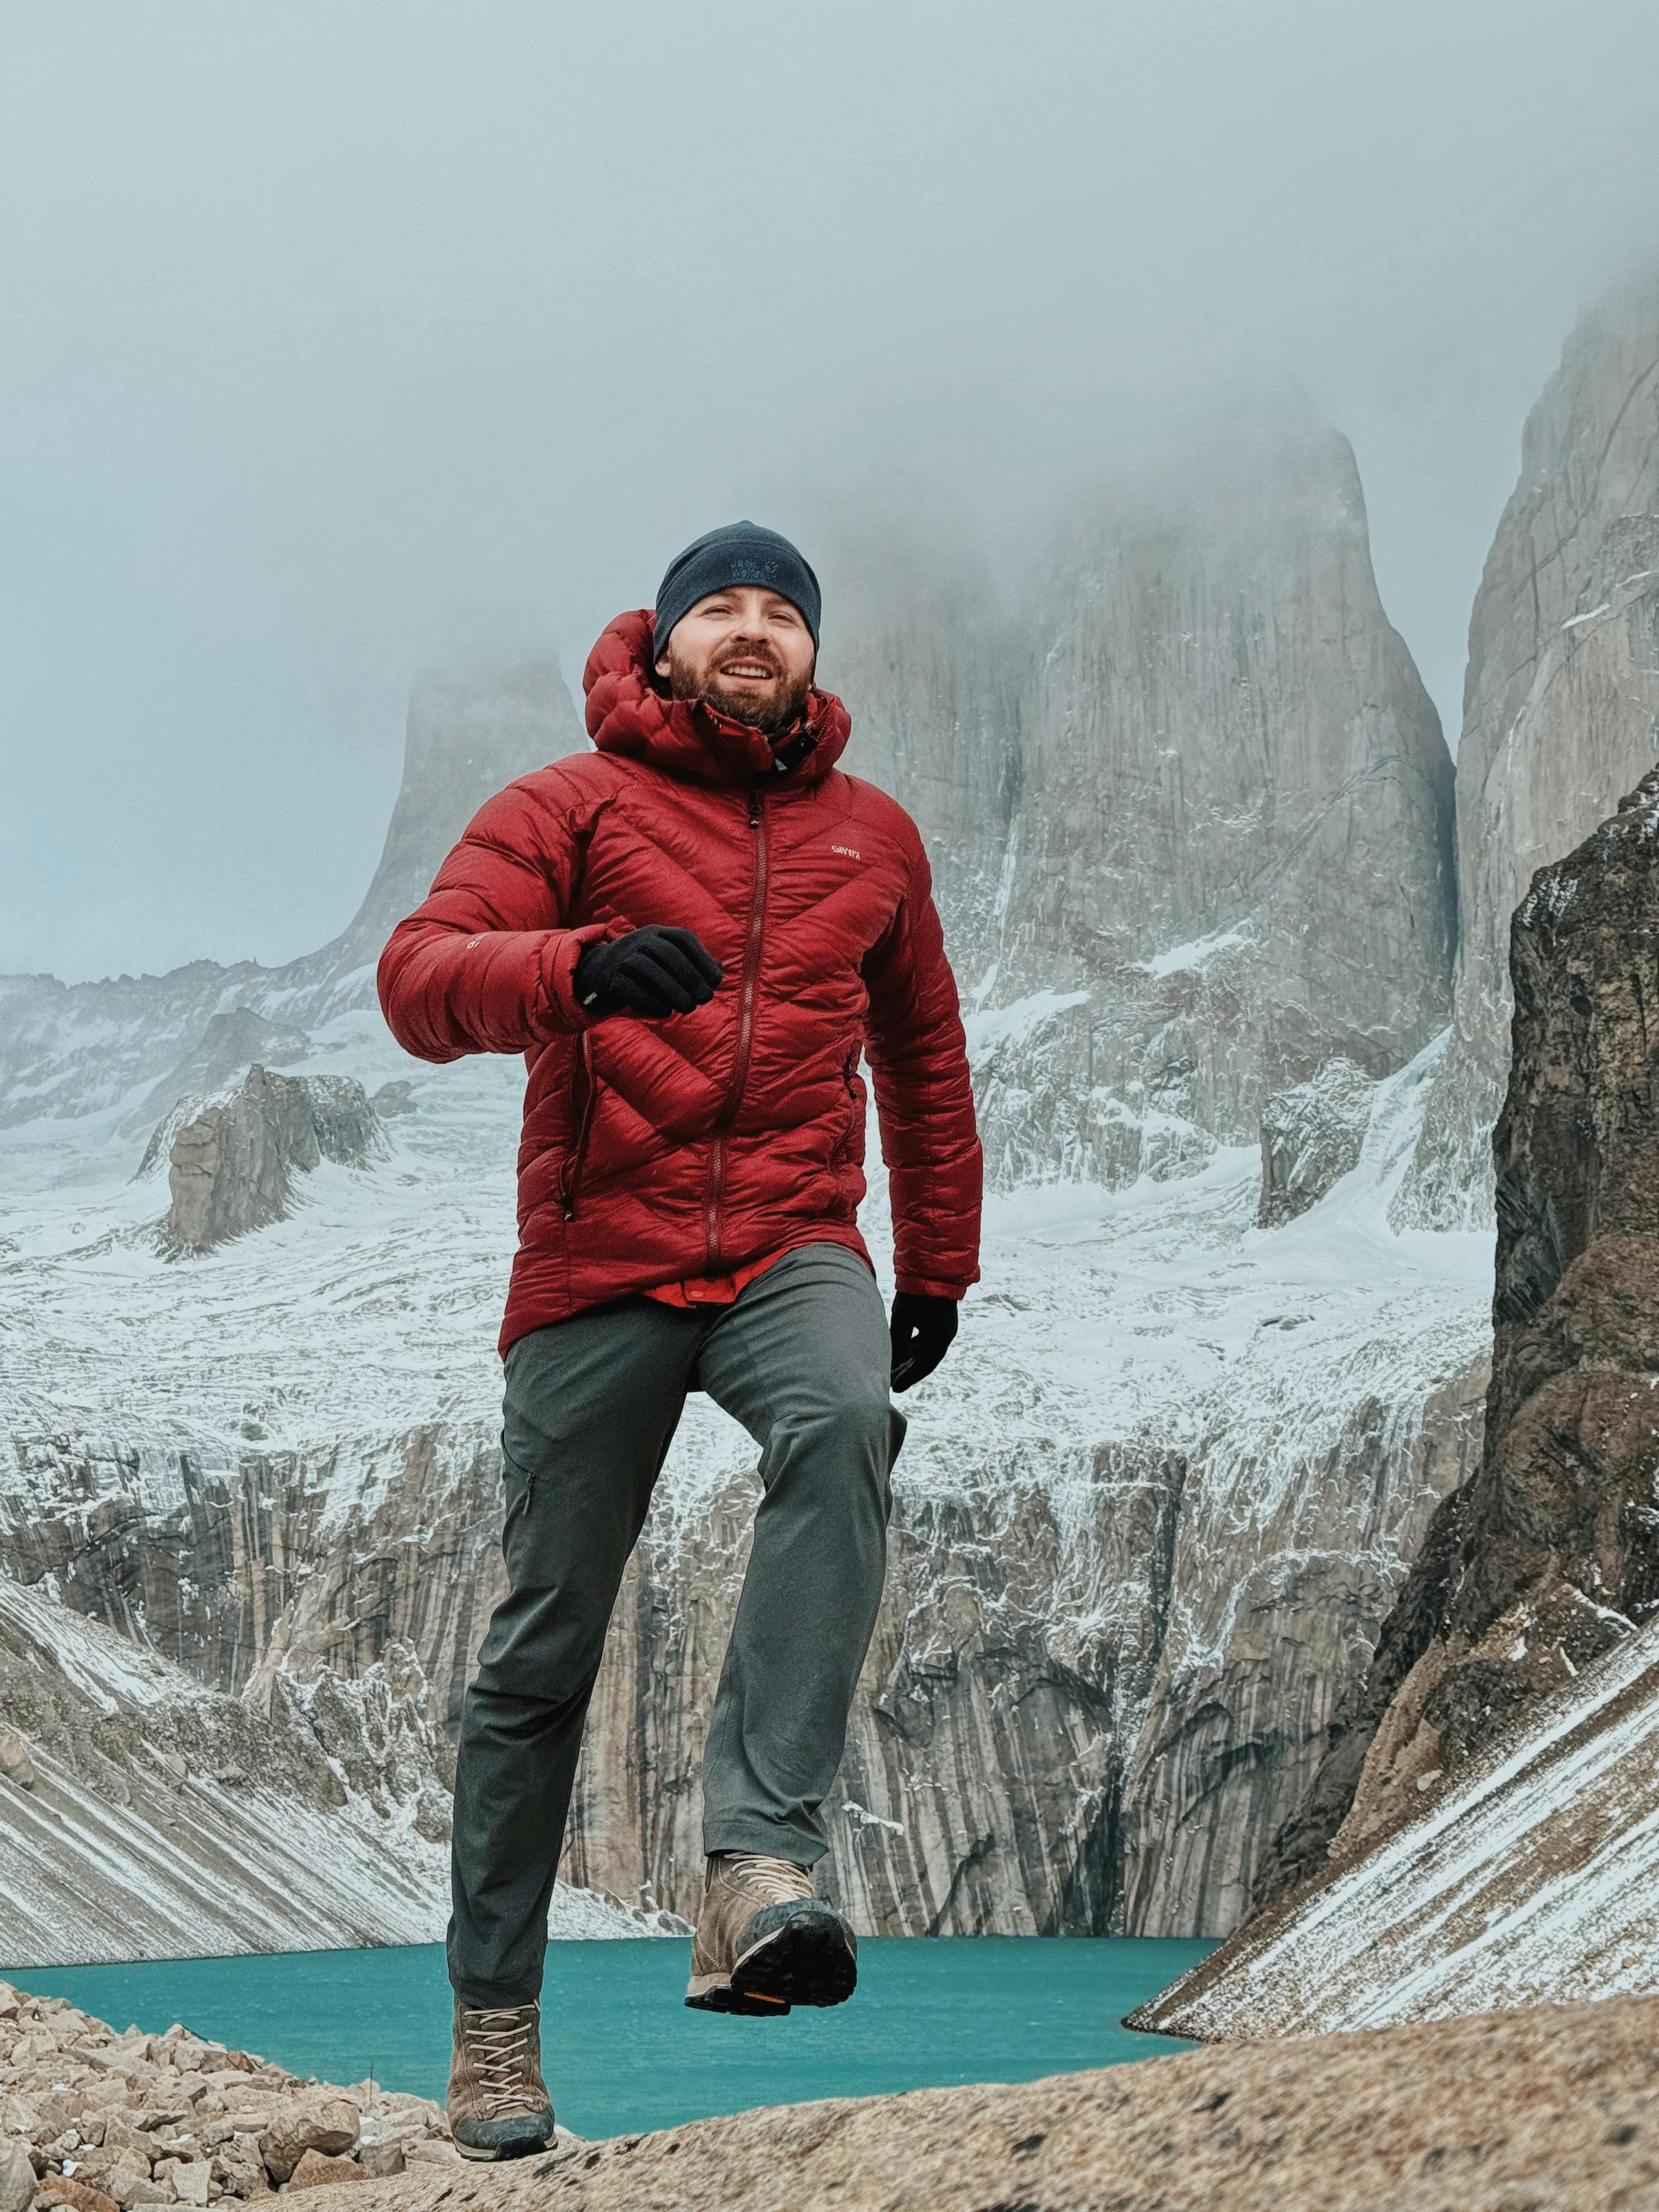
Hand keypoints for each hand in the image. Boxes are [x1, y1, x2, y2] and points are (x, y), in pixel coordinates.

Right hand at [574, 926, 722, 1019]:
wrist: (599, 973)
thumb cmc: (645, 970)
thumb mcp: (668, 962)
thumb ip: (694, 964)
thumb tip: (719, 971)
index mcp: (658, 932)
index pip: (683, 938)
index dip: (703, 959)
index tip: (716, 981)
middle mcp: (639, 939)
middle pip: (667, 953)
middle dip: (690, 977)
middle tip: (705, 999)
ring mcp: (622, 957)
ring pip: (648, 969)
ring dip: (673, 990)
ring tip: (689, 1008)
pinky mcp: (609, 978)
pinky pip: (628, 987)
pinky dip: (649, 1001)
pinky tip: (665, 1013)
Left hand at [889, 1292, 958, 1391]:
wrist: (932, 1268)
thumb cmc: (916, 1295)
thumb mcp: (902, 1320)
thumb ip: (898, 1342)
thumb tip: (891, 1361)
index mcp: (939, 1339)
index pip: (923, 1366)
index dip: (909, 1378)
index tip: (895, 1388)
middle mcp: (945, 1335)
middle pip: (926, 1360)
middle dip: (909, 1371)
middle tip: (893, 1381)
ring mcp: (944, 1326)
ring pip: (926, 1349)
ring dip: (911, 1359)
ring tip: (895, 1367)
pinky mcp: (939, 1318)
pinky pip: (927, 1338)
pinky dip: (915, 1346)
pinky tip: (903, 1349)